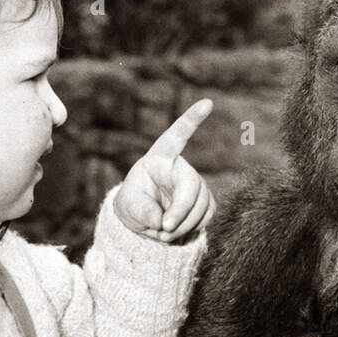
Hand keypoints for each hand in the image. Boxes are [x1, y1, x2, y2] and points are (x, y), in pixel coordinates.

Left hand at [114, 99, 216, 241]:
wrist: (145, 221)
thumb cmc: (134, 204)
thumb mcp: (129, 206)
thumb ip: (142, 211)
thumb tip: (160, 222)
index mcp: (160, 158)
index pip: (176, 136)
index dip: (191, 120)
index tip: (207, 103)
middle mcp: (181, 168)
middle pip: (191, 185)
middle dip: (180, 211)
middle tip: (164, 229)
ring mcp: (195, 184)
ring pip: (202, 204)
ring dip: (184, 224)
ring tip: (162, 234)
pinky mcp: (205, 202)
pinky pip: (208, 215)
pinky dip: (193, 228)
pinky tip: (179, 231)